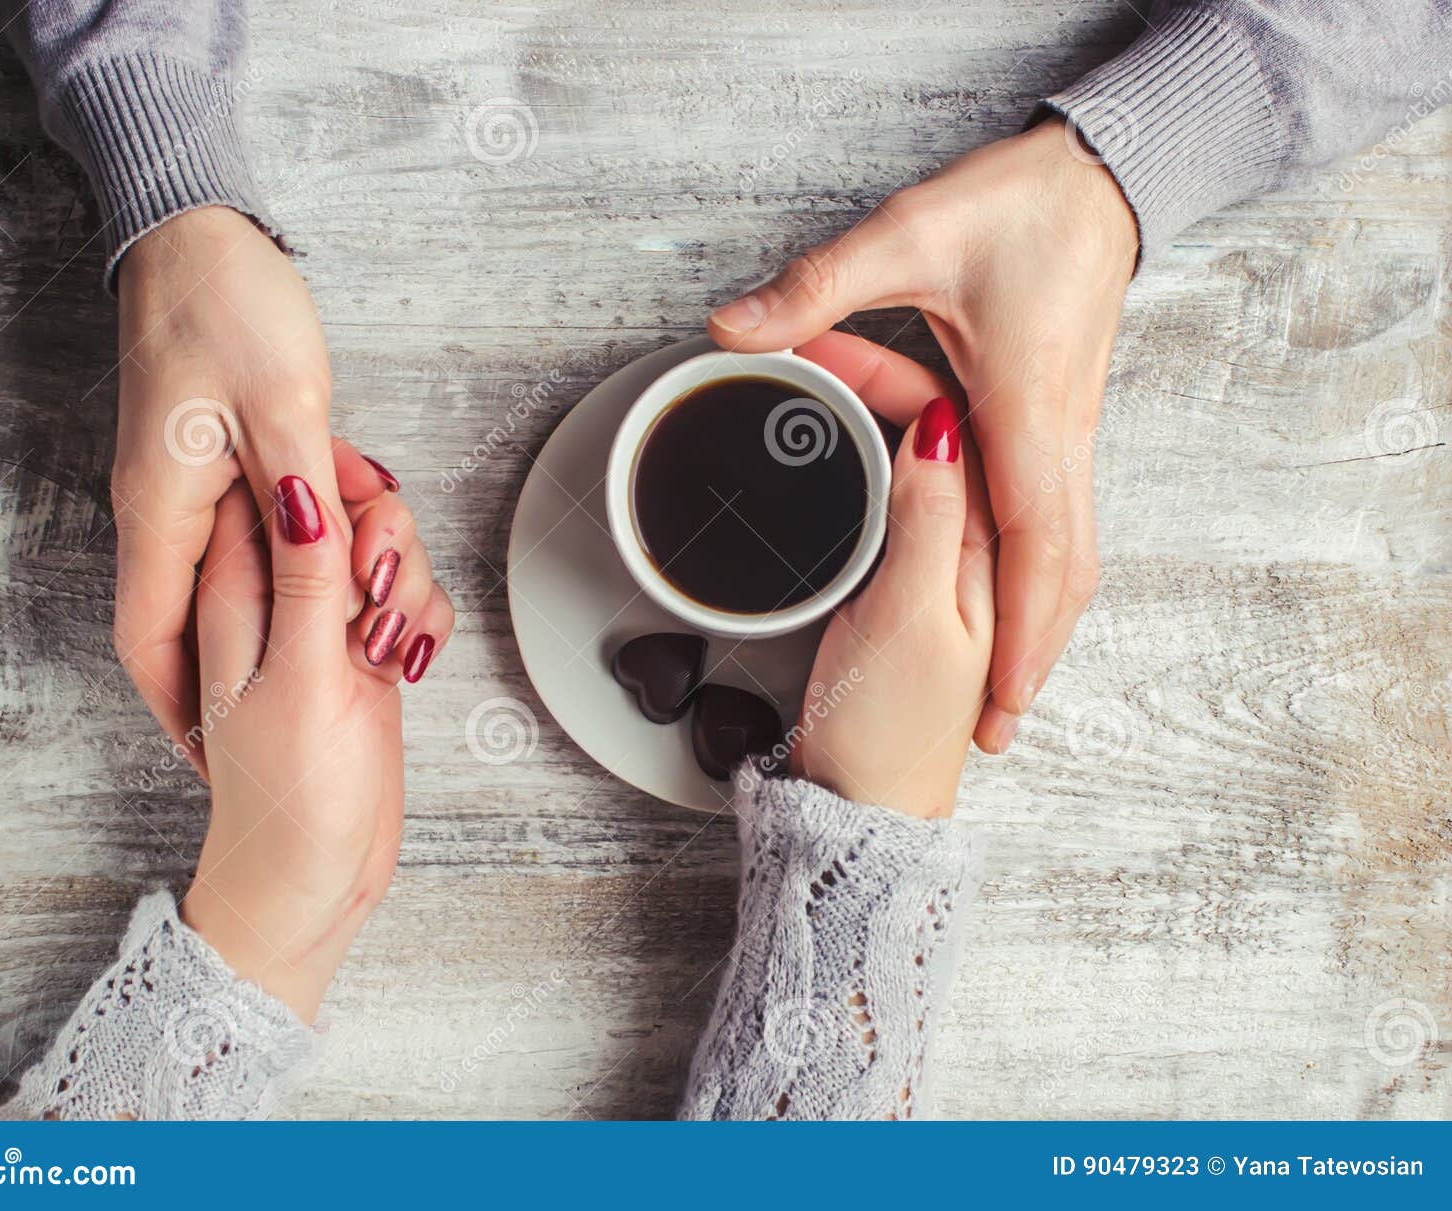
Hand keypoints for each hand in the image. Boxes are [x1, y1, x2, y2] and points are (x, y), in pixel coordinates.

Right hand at [112, 206, 362, 776]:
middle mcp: (174, 509)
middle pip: (215, 620)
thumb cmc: (225, 305)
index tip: (214, 755)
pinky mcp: (233, 460)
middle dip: (281, 652)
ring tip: (386, 600)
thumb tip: (320, 563)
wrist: (206, 232)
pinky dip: (329, 540)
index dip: (179, 709)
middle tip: (348, 670)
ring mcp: (204, 487)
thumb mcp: (278, 403)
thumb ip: (300, 491)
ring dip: (322, 587)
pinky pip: (281, 527)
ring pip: (262, 573)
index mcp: (164, 510)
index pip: (151, 640)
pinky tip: (376, 535)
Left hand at [179, 444, 453, 1020]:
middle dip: (381, 538)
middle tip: (379, 594)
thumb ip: (306, 581)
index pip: (269, 489)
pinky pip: (406, 599)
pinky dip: (421, 621)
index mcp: (231, 596)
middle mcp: (273, 601)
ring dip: (407, 585)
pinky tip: (409, 662)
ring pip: (380, 553)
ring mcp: (319, 627)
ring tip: (390, 646)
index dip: (324, 480)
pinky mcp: (359, 652)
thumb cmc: (289, 798)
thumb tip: (303, 486)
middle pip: (339, 510)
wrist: (314, 878)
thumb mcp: (300, 681)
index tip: (364, 509)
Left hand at [709, 118, 1137, 751]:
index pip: (1033, 549)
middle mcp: (1060, 438)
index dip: (1021, 636)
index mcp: (1028, 413)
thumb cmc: (1022, 209)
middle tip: (995, 728)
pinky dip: (1046, 579)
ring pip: (1072, 555)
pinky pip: (1063, 524)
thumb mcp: (910, 237)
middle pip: (1064, 574)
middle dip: (1035, 657)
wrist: (1102, 179)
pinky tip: (1015, 599)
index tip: (1001, 705)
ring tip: (1007, 690)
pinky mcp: (1061, 423)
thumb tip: (734, 329)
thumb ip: (818, 290)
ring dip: (1043, 625)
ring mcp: (1068, 434)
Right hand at [787, 336, 992, 817]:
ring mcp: (951, 576)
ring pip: (930, 470)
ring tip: (835, 385)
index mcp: (990, 547)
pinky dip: (886, 470)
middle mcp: (981, 554)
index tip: (815, 348)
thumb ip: (927, 518)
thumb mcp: (908, 614)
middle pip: (939, 441)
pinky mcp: (917, 600)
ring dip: (887, 426)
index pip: (943, 429)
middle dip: (880, 390)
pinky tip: (866, 465)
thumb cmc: (889, 725)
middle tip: (812, 353)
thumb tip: (934, 422)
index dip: (881, 379)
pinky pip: (913, 507)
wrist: (865, 808)